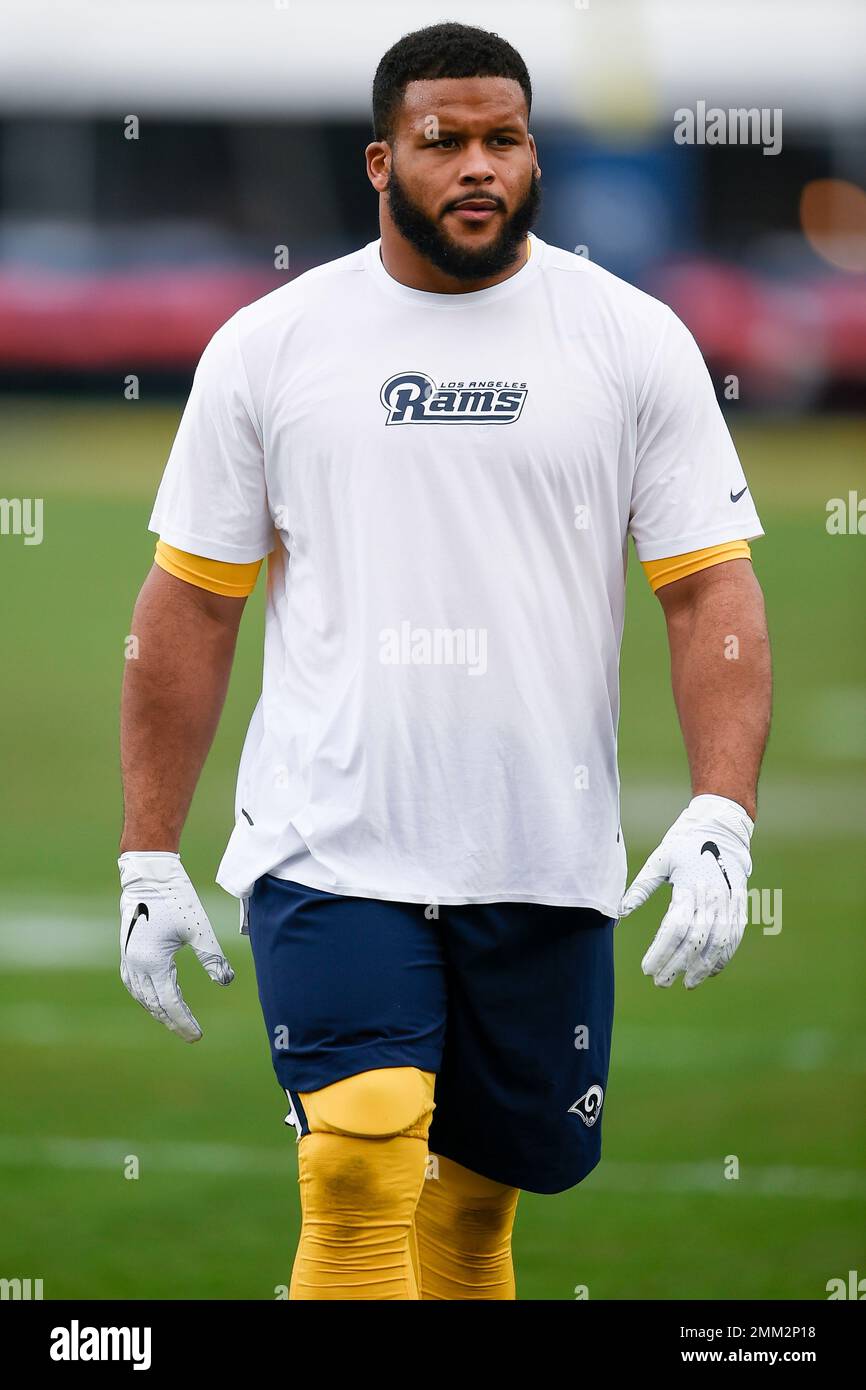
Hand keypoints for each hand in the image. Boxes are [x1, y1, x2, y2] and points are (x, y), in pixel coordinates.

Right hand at [119, 851, 233, 1040]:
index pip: (170, 1003)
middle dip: (173, 1021)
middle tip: (191, 1034)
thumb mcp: (199, 929)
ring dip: (158, 1010)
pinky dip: (146, 995)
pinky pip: (134, 983)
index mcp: (153, 963)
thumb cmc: (177, 899)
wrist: (150, 875)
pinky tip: (156, 998)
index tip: (197, 1035)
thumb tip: (226, 982)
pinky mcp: (127, 950)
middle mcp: (136, 965)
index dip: (184, 1021)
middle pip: (155, 1004)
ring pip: (142, 996)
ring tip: (176, 1020)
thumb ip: (212, 957)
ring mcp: (128, 958)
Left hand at [618, 794, 752, 988]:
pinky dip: (723, 957)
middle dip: (677, 965)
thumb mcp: (659, 861)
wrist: (721, 827)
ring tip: (687, 983)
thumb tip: (619, 913)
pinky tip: (710, 970)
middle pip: (695, 941)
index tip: (647, 968)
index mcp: (688, 887)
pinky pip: (734, 937)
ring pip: (718, 944)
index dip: (661, 952)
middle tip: (660, 982)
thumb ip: (640, 888)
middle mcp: (711, 897)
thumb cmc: (684, 844)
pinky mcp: (740, 905)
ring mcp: (729, 903)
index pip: (674, 928)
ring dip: (702, 967)